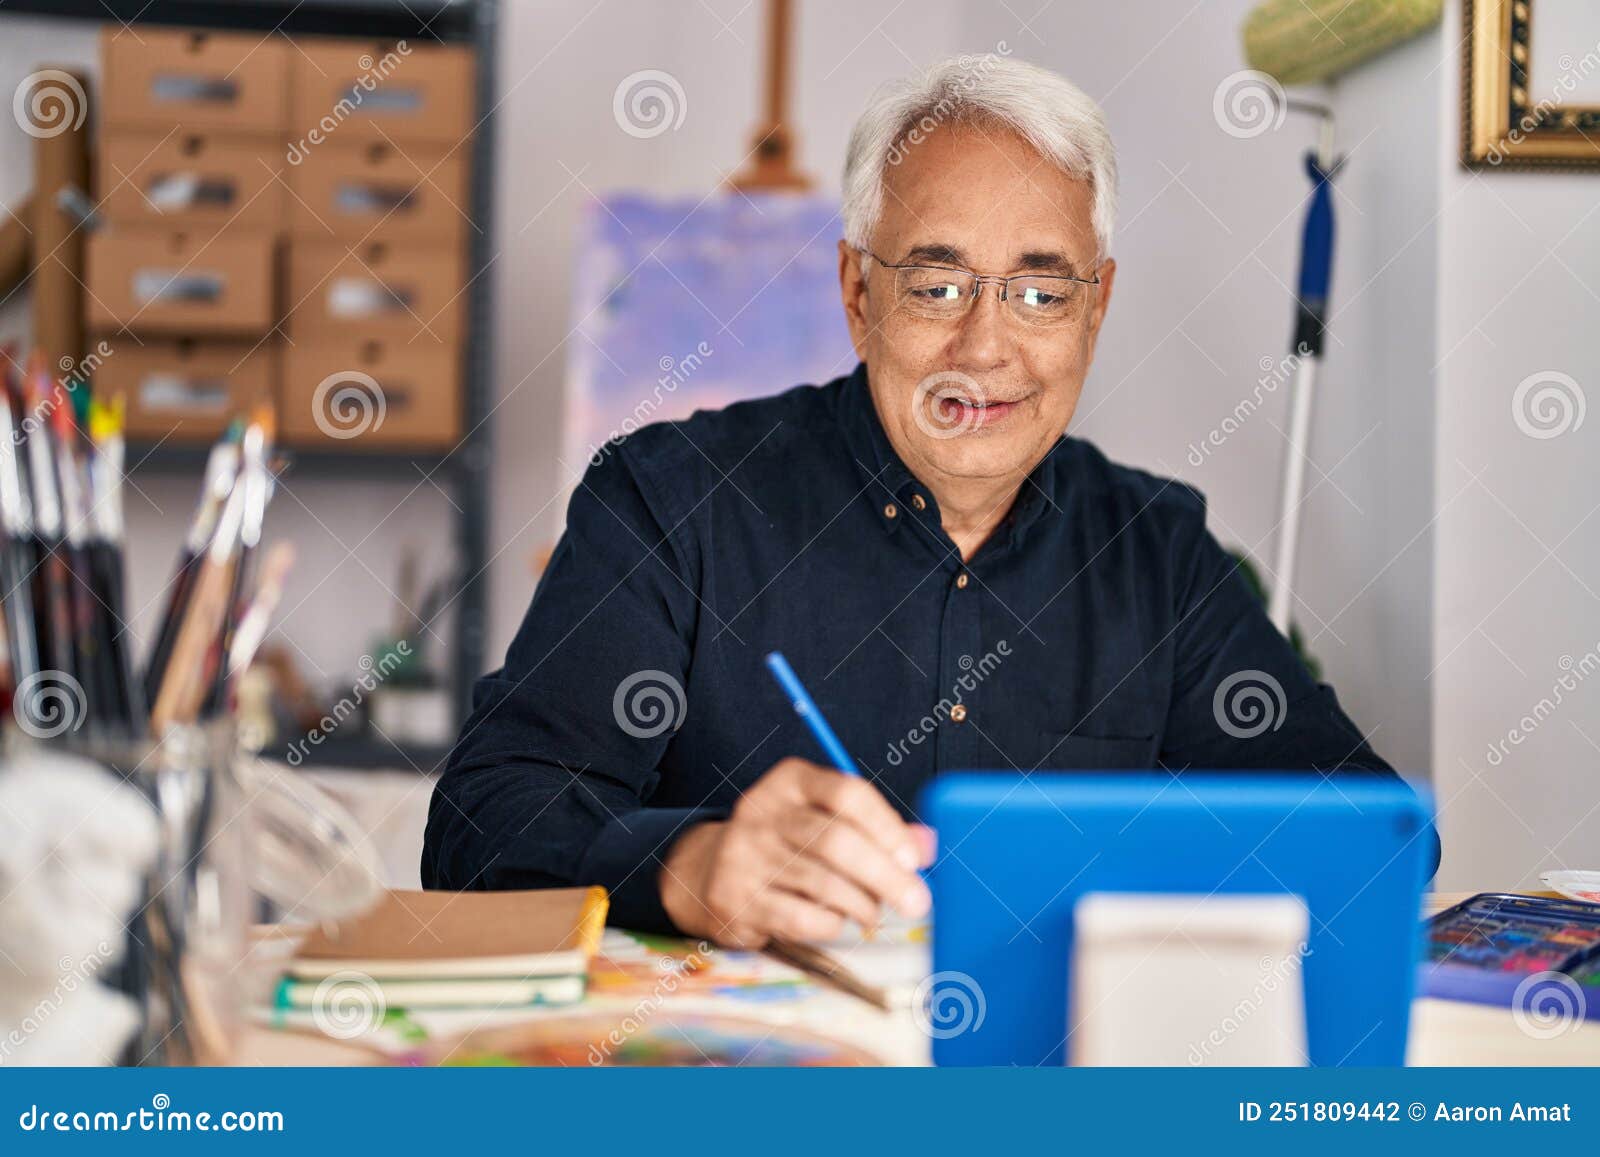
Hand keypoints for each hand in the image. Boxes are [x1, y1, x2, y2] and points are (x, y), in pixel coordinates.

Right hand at [658, 757, 934, 947]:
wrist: (708, 872)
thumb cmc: (787, 844)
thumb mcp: (825, 820)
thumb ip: (877, 830)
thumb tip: (927, 846)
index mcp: (790, 781)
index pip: (847, 793)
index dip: (887, 827)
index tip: (914, 859)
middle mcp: (761, 811)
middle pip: (837, 841)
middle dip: (886, 876)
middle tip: (916, 902)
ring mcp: (744, 854)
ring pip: (823, 883)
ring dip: (863, 905)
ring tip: (874, 914)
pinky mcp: (736, 898)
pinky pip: (802, 917)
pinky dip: (831, 924)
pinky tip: (835, 921)